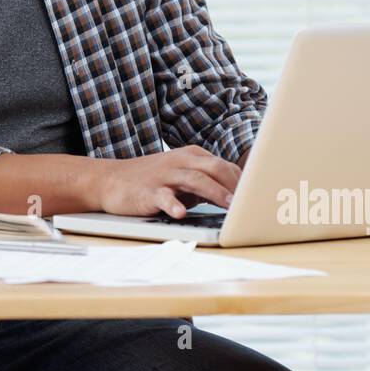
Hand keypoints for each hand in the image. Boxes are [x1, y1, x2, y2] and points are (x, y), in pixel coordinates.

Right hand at [93, 146, 240, 218]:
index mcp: (191, 156)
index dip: (243, 182)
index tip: (259, 197)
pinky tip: (181, 213)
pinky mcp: (147, 191)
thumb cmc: (152, 181)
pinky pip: (163, 197)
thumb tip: (237, 198)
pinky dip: (173, 204)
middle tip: (250, 201)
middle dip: (234, 184)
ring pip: (194, 179)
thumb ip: (206, 184)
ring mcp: (163, 175)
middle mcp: (180, 162)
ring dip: (214, 192)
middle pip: (213, 168)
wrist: (111, 180)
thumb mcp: (182, 178)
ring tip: (229, 205)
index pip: (224, 166)